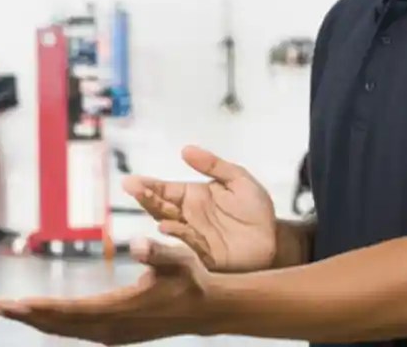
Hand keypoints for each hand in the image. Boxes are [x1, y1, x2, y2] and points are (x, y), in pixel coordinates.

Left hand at [0, 239, 216, 344]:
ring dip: (32, 320)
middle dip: (23, 315)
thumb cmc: (191, 280)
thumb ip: (160, 252)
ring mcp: (111, 334)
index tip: (14, 303)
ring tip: (3, 310)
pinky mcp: (113, 334)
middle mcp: (111, 327)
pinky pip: (73, 331)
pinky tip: (36, 317)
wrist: (206, 309)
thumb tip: (140, 245)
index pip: (72, 311)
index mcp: (122, 309)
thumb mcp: (180, 259)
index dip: (42, 308)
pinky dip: (50, 323)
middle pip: (59, 324)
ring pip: (63, 330)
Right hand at [124, 146, 276, 271]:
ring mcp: (193, 237)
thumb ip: (213, 165)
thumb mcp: (238, 180)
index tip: (131, 181)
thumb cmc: (256, 210)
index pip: (165, 189)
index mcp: (192, 197)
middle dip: (146, 197)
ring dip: (157, 216)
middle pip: (161, 206)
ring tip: (148, 206)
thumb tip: (185, 149)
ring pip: (169, 225)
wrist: (275, 239)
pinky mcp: (203, 255)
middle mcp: (188, 216)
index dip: (148, 185)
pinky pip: (187, 244)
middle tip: (132, 188)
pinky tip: (167, 226)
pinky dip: (177, 236)